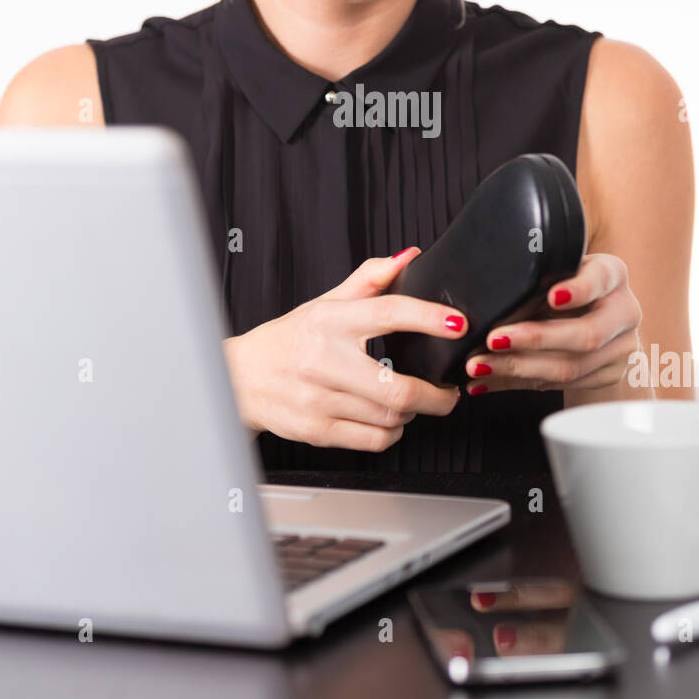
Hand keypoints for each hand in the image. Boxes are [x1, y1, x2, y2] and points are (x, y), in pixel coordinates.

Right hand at [222, 246, 465, 451]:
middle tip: (448, 390)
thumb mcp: (325, 304)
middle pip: (397, 387)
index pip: (387, 313)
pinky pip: (374, 441)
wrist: (240, 378)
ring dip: (413, 412)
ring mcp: (317, 399)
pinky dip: (393, 432)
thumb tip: (409, 257)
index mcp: (329, 321)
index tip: (458, 324)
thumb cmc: (289, 339)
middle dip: (436, 394)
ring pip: (390, 417)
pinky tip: (390, 419)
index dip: (428, 318)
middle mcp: (322, 360)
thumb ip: (370, 279)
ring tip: (414, 401)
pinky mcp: (315, 431)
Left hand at [464, 252, 643, 399]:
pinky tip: (489, 381)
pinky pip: (562, 385)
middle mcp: (625, 311)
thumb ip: (536, 283)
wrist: (600, 318)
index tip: (552, 296)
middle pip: (586, 334)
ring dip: (518, 369)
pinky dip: (519, 383)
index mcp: (612, 275)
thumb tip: (488, 303)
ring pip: (571, 367)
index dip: (578, 290)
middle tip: (493, 340)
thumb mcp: (558, 274)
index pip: (600, 280)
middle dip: (535, 339)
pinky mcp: (609, 376)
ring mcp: (622, 348)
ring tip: (479, 366)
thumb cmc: (567, 286)